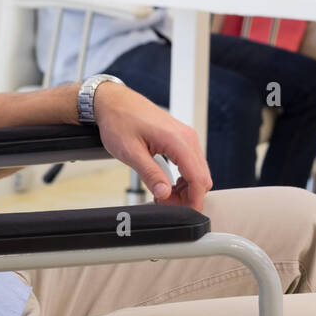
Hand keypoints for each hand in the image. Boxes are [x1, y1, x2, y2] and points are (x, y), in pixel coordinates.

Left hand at [90, 82, 210, 209]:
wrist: (114, 102)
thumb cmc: (119, 121)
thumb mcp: (130, 152)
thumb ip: (150, 174)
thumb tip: (165, 194)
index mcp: (178, 140)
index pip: (198, 179)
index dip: (193, 201)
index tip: (182, 214)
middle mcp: (187, 137)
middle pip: (202, 178)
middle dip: (188, 197)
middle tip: (164, 204)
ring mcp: (186, 137)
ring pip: (198, 172)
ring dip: (185, 189)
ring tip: (161, 194)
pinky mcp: (181, 138)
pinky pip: (191, 164)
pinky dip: (183, 178)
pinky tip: (165, 183)